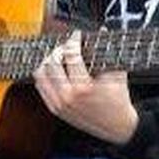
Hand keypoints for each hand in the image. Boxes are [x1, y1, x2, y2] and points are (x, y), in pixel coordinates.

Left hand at [33, 30, 138, 144]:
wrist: (117, 126)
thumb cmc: (118, 101)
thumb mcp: (117, 74)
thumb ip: (107, 52)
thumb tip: (100, 32)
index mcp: (83, 88)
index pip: (71, 56)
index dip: (73, 41)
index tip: (76, 36)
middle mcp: (67, 97)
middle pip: (52, 63)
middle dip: (59, 50)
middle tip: (67, 46)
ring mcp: (59, 104)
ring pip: (41, 75)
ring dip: (48, 62)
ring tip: (58, 57)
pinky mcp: (55, 110)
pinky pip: (40, 88)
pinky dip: (44, 76)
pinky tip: (52, 70)